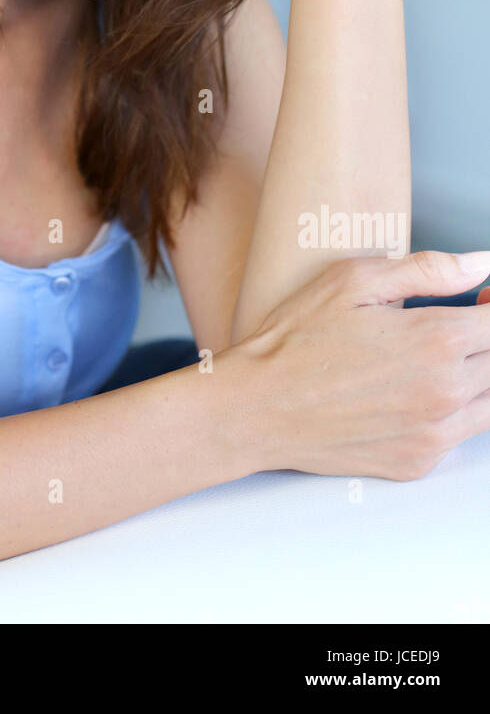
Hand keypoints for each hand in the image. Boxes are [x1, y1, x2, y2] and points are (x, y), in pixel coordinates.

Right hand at [231, 249, 489, 479]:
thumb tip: (481, 263)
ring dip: (480, 376)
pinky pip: (460, 434)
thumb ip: (429, 270)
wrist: (258, 407)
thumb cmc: (295, 340)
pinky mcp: (419, 461)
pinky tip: (417, 391)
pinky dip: (454, 411)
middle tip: (464, 321)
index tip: (481, 297)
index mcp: (435, 340)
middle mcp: (445, 391)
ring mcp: (434, 433)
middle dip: (489, 335)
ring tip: (443, 357)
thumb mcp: (354, 280)